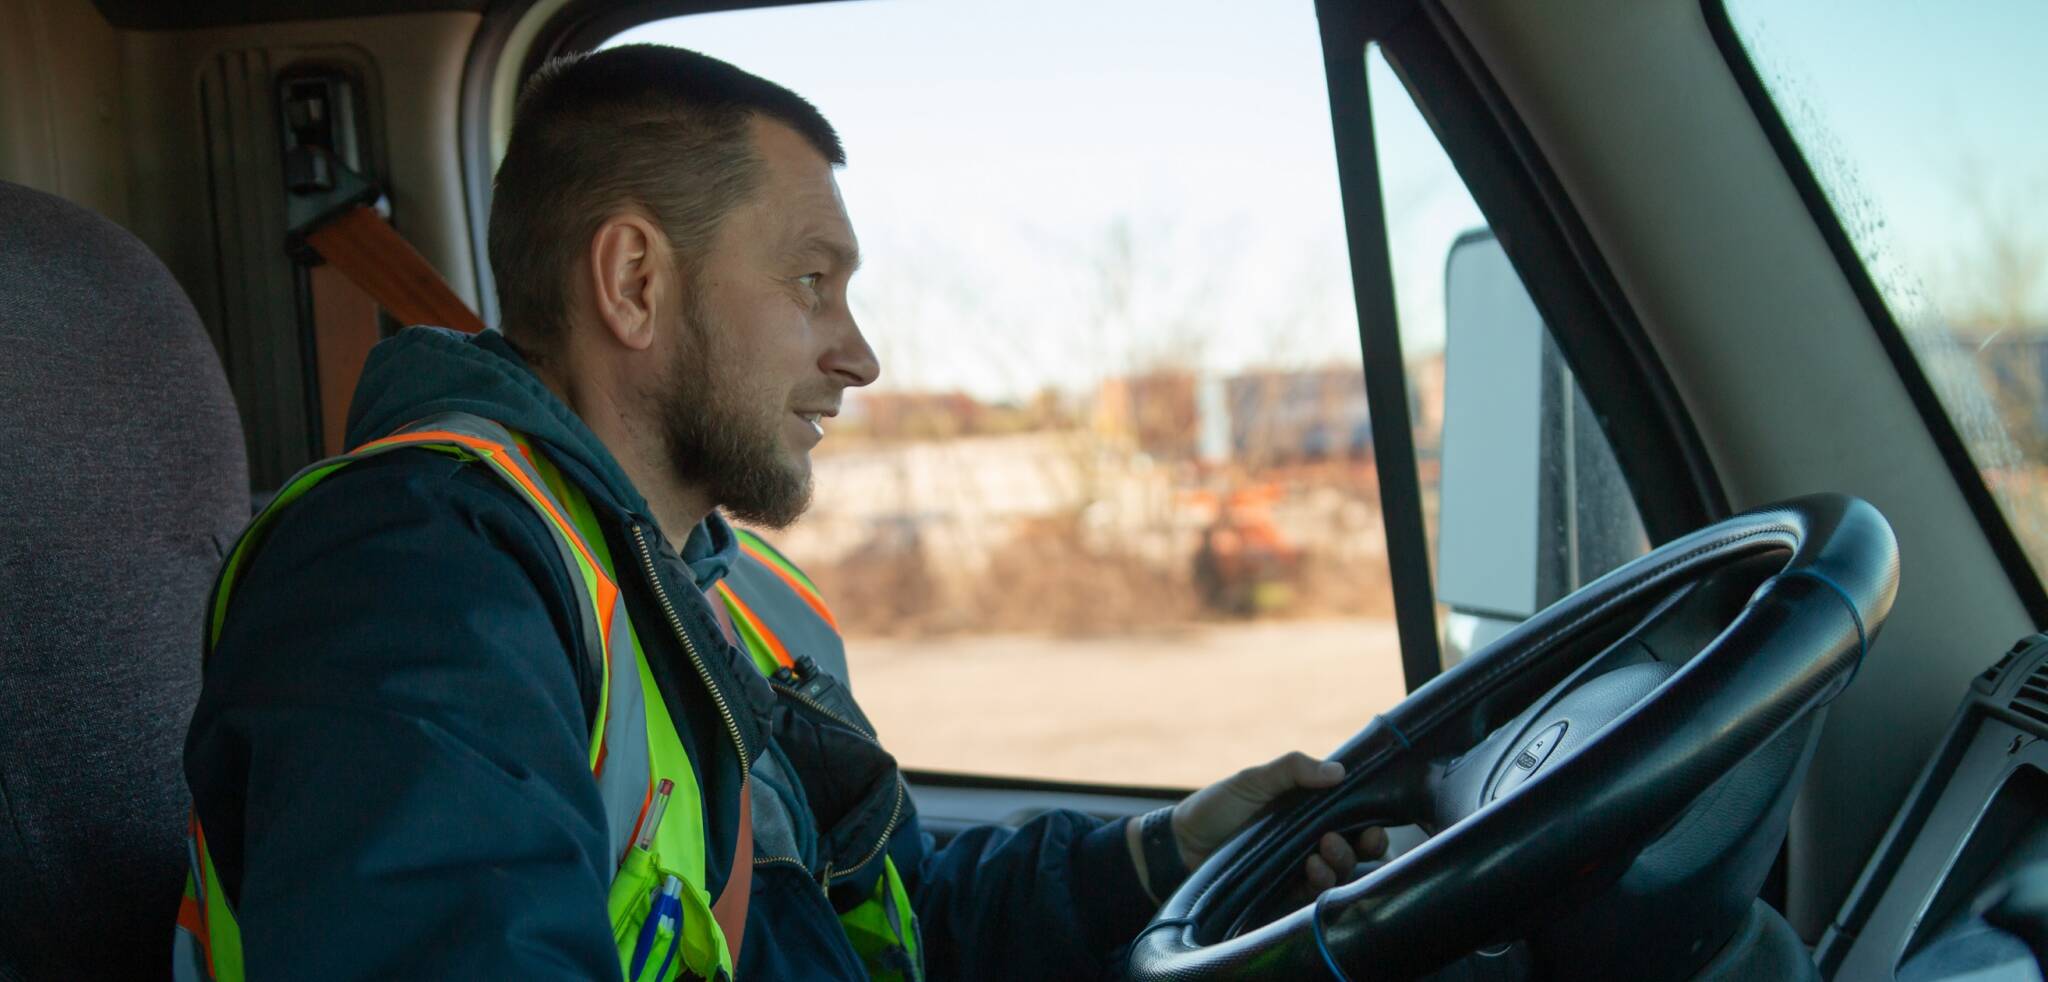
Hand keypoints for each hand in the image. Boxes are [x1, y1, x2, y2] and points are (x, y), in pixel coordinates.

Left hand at [1129, 751, 1387, 901]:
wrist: (1181, 844)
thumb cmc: (1217, 806)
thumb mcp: (1254, 780)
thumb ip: (1293, 769)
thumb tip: (1339, 771)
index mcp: (1311, 812)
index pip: (1356, 820)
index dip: (1372, 824)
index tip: (1374, 823)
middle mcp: (1312, 841)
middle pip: (1358, 850)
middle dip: (1365, 847)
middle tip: (1342, 838)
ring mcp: (1300, 869)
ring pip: (1342, 873)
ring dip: (1340, 863)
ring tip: (1320, 852)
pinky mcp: (1286, 895)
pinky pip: (1316, 896)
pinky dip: (1321, 883)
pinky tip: (1311, 870)